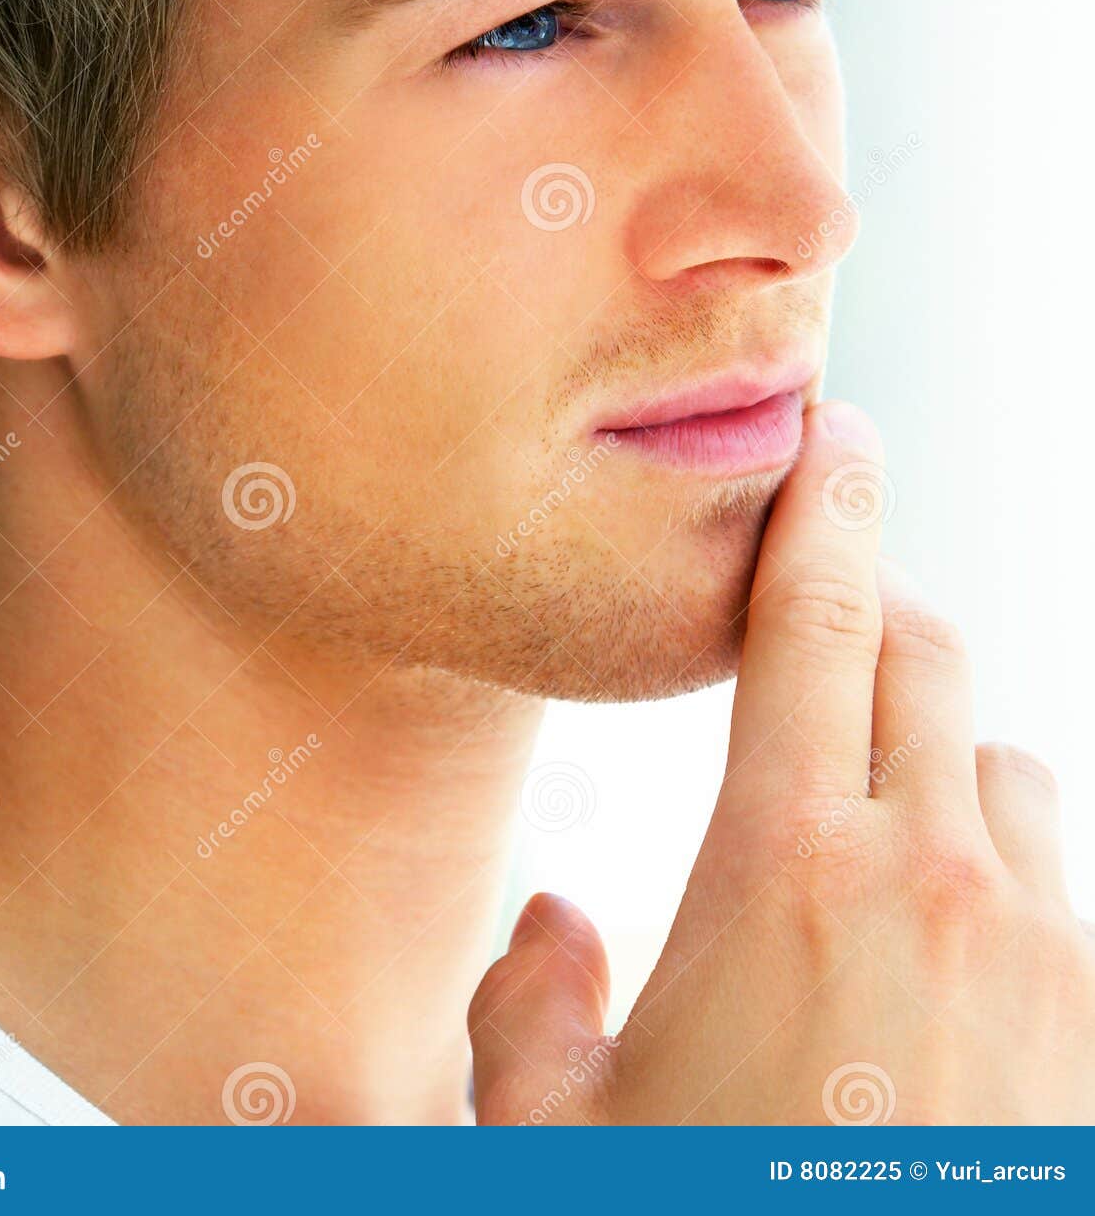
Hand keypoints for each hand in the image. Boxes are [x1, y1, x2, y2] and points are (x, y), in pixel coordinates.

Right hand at [469, 402, 1094, 1123]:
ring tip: (878, 815)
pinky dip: (1005, 867)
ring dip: (946, 751)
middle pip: (925, 652)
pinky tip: (946, 950)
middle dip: (878, 603)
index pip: (815, 616)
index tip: (833, 432)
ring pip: (1008, 765)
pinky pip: (1063, 884)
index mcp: (785, 870)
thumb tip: (554, 922)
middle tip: (830, 605)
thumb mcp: (555, 1135)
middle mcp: (934, 882)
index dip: (825, 504)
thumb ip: (527, 1005)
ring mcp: (1044, 958)